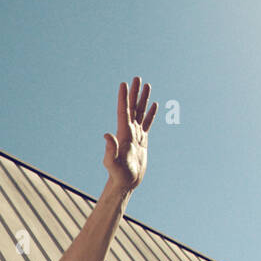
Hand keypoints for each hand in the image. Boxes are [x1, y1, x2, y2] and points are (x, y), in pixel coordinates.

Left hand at [102, 77, 156, 191]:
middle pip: (132, 108)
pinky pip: (147, 124)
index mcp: (123, 134)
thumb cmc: (118, 175)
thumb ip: (110, 149)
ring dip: (143, 99)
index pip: (123, 111)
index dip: (123, 97)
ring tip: (147, 85)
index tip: (124, 84)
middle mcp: (128, 132)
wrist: (125, 183)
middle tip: (137, 77)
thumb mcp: (112, 163)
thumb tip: (107, 135)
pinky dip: (150, 114)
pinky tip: (154, 104)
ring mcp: (136, 135)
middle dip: (134, 93)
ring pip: (140, 113)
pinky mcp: (142, 141)